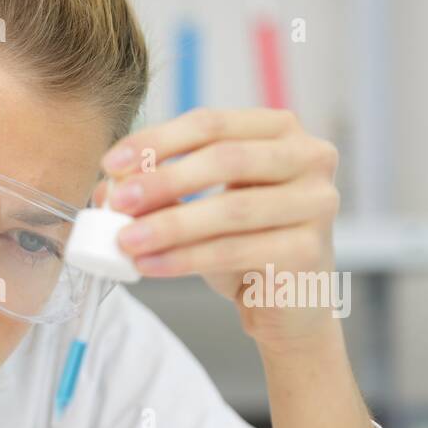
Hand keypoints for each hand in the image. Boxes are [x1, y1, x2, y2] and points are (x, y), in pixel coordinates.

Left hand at [97, 107, 341, 354]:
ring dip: (169, 225)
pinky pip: (235, 251)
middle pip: (226, 159)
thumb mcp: (198, 210)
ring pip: (231, 209)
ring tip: (125, 241)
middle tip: (117, 202)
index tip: (111, 162)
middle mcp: (309, 157)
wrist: (285, 303)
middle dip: (164, 180)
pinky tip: (149, 266)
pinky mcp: (309, 250)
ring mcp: (317, 203)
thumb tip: (110, 186)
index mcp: (279, 131)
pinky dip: (184, 259)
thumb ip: (161, 192)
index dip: (159, 140)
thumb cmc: (242, 245)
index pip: (212, 123)